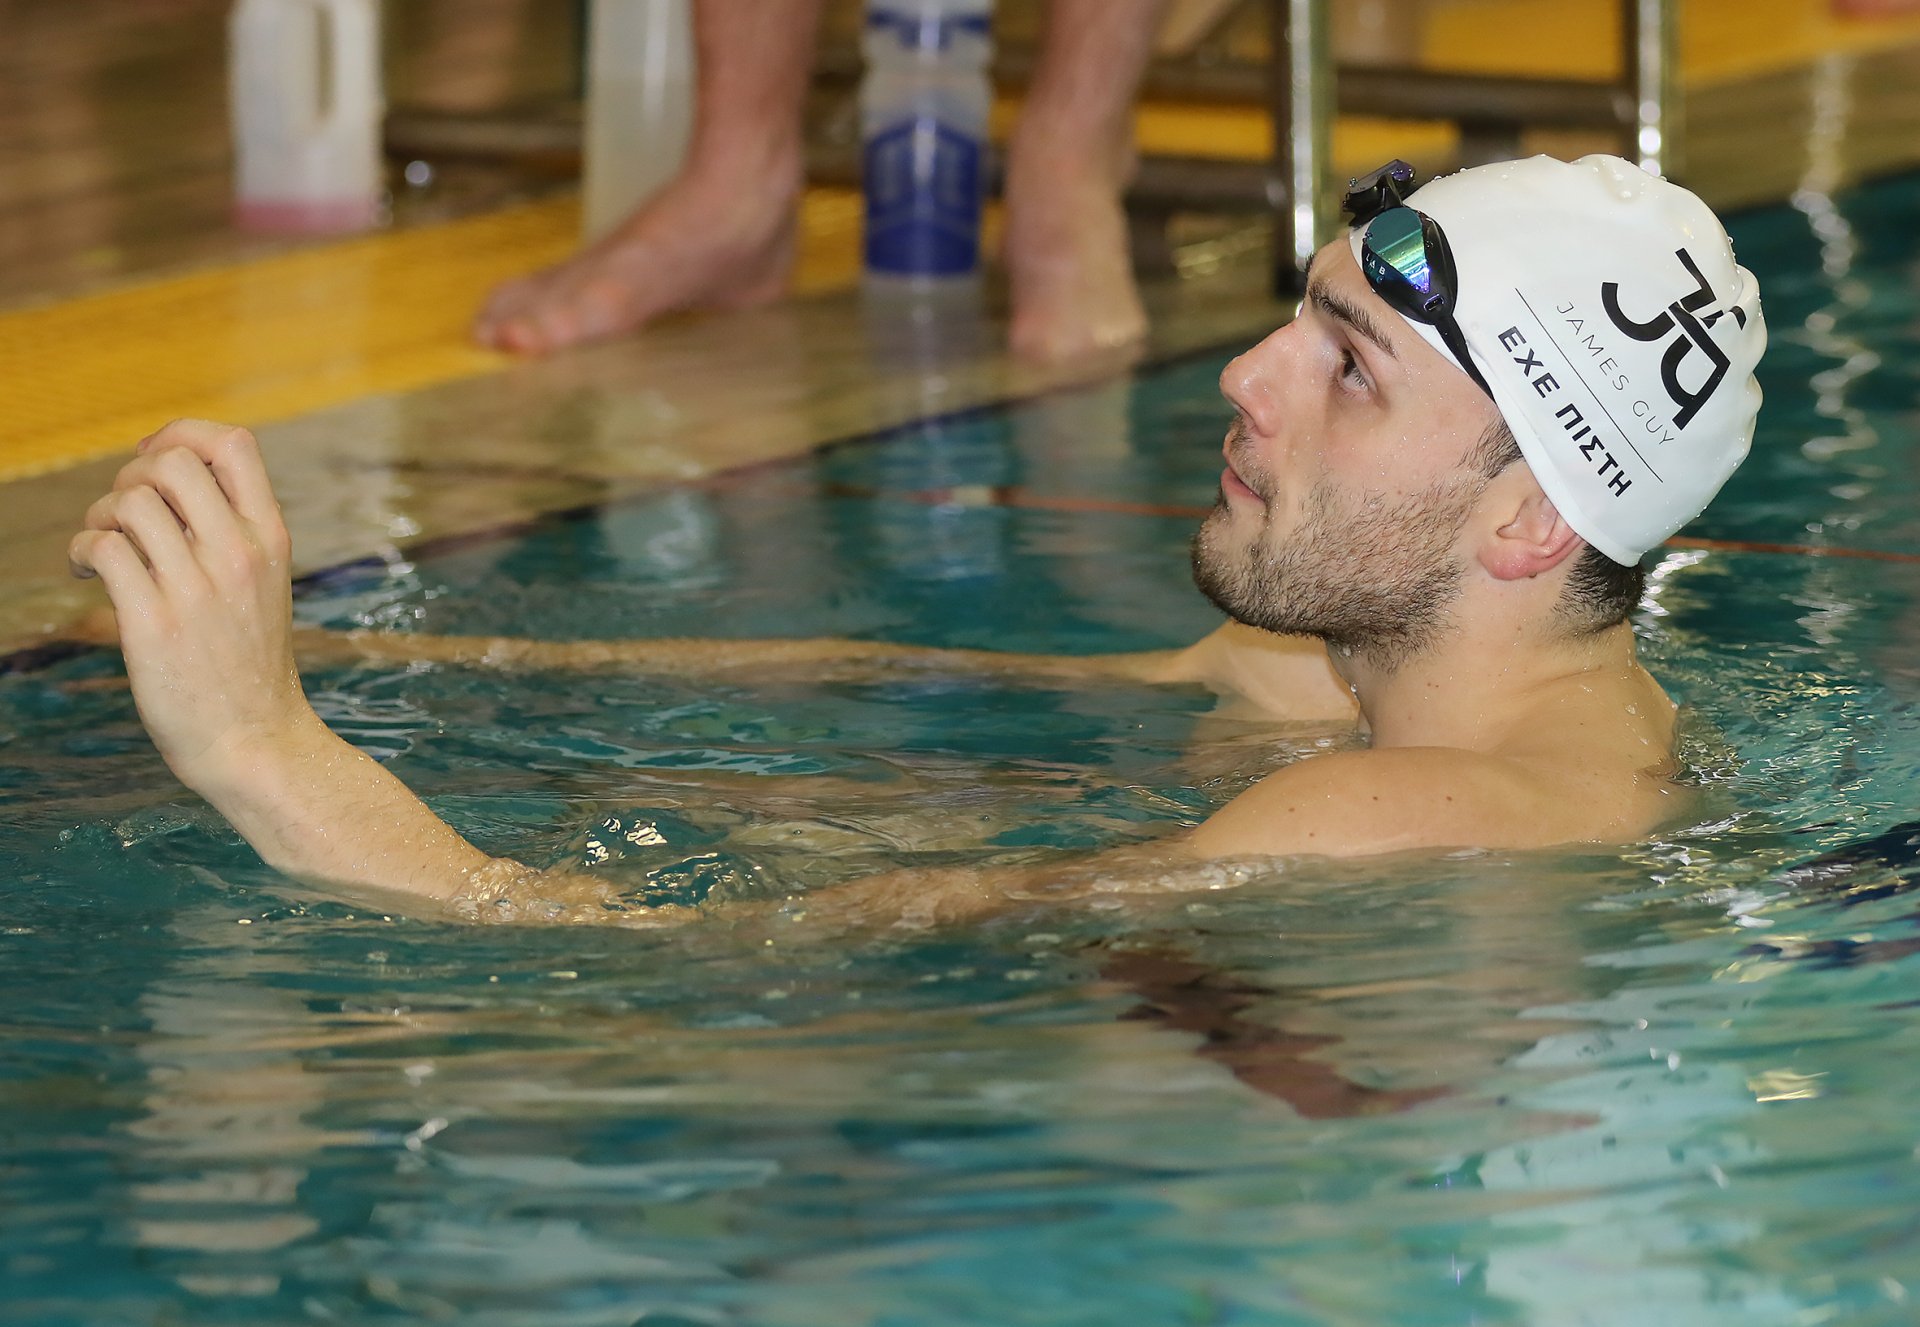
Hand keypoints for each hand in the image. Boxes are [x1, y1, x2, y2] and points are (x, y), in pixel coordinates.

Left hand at [67, 420, 321, 792]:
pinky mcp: (154, 623)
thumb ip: (233, 532)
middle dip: (132, 476)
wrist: (256, 741)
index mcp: (270, 539)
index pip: (233, 444)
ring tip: (103, 550)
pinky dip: (82, 552)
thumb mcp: (264, 584)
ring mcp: (196, 588)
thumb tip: (170, 480)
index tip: (156, 463)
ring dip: (99, 517)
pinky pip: (102, 549)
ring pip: (129, 502)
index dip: (182, 435)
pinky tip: (89, 575)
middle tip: (125, 517)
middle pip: (171, 461)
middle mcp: (238, 554)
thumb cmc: (252, 665)